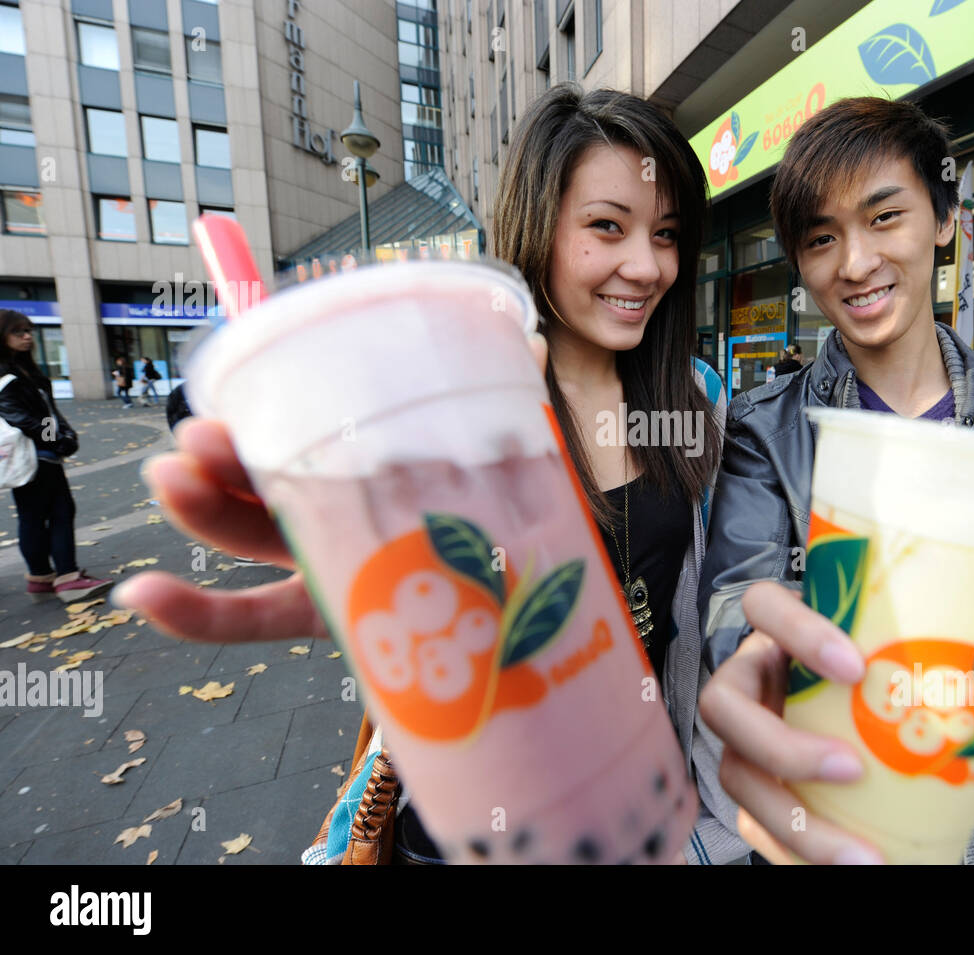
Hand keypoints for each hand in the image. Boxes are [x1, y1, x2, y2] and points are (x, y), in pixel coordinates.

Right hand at [111, 334, 550, 644]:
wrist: (530, 612)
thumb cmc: (504, 529)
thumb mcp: (506, 466)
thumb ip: (507, 412)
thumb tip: (527, 345)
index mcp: (369, 471)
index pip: (305, 439)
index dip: (262, 422)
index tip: (224, 399)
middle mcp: (340, 514)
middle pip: (267, 483)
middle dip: (225, 459)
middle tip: (198, 437)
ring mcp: (326, 568)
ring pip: (251, 537)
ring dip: (200, 507)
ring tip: (170, 475)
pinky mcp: (324, 622)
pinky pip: (253, 621)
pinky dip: (196, 614)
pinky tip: (143, 595)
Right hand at [697, 581, 973, 864]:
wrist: (834, 702)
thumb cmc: (862, 677)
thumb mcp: (894, 663)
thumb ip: (951, 675)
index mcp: (781, 637)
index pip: (763, 608)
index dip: (798, 631)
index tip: (855, 665)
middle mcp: (751, 684)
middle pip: (724, 706)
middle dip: (783, 744)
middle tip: (850, 768)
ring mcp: (744, 738)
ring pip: (735, 775)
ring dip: (793, 818)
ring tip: (854, 851)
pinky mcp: (753, 789)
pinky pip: (755, 825)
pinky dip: (797, 851)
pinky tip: (842, 864)